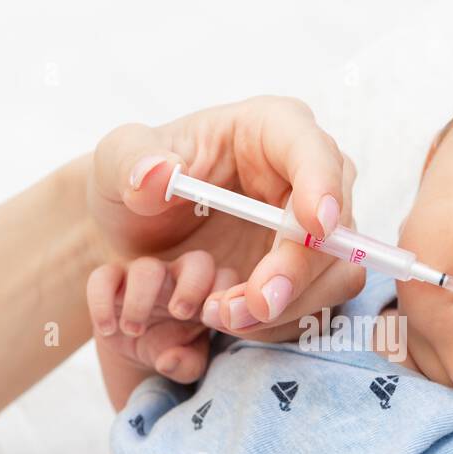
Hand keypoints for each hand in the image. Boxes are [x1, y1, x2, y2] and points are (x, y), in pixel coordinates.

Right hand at [86, 251, 235, 393]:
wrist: (135, 345)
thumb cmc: (172, 347)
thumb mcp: (186, 364)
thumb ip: (188, 364)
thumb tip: (170, 361)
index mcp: (208, 292)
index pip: (226, 277)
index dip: (223, 293)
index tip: (209, 320)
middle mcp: (180, 276)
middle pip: (197, 261)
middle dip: (191, 287)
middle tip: (179, 315)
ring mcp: (146, 275)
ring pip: (146, 268)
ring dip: (141, 300)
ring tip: (134, 330)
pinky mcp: (112, 280)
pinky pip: (103, 277)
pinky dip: (102, 302)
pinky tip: (109, 329)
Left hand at [87, 97, 365, 367]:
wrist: (132, 232)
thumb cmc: (133, 179)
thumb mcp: (116, 159)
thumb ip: (131, 159)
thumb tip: (159, 174)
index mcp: (270, 131)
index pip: (313, 150)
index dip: (323, 187)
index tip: (314, 226)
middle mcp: (303, 179)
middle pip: (335, 224)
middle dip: (297, 270)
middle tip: (253, 304)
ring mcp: (308, 231)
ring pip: (335, 273)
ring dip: (287, 305)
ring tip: (222, 316)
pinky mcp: (302, 274)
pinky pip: (314, 304)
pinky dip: (274, 322)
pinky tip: (228, 321)